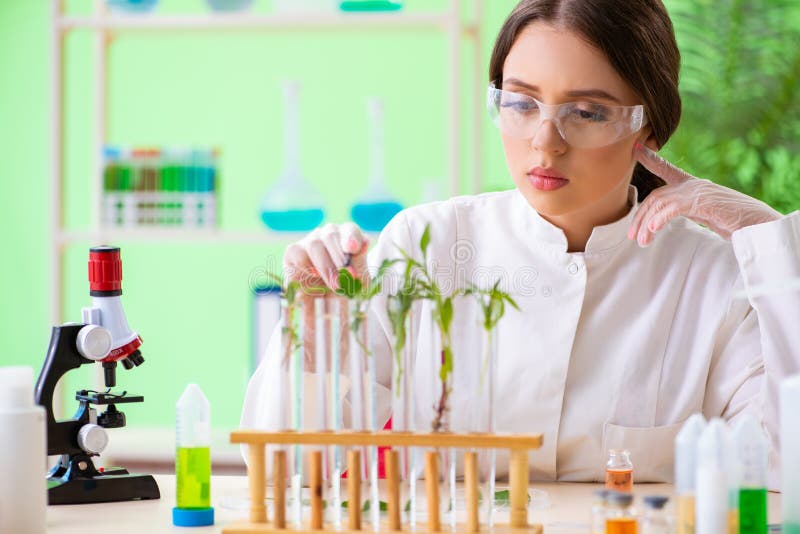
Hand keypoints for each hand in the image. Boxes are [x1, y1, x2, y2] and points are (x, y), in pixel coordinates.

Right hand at [283, 222, 369, 289]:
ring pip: (314, 244)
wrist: (327, 302)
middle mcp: (329, 234)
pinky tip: (315, 276)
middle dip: (339, 256)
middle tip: (346, 275)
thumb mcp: (360, 279)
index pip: (350, 230)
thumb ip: (360, 261)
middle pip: (330, 234)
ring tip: (335, 285)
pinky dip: (307, 266)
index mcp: (348, 236)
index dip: (351, 238)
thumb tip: (366, 242)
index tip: (353, 249)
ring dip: (326, 266)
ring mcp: (311, 241)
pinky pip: (299, 253)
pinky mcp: (294, 251)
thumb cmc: (347, 286)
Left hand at [628, 143, 781, 245]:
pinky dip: (660, 218)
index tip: (636, 148)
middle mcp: (694, 185)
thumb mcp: (706, 214)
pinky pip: (674, 208)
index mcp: (694, 185)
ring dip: (647, 224)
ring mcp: (698, 191)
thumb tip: (666, 219)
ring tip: (642, 241)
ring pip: (661, 203)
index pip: (667, 169)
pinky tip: (653, 230)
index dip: (651, 158)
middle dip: (640, 216)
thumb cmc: (735, 222)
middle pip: (656, 196)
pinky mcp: (703, 202)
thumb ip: (688, 210)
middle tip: (632, 236)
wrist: (760, 224)